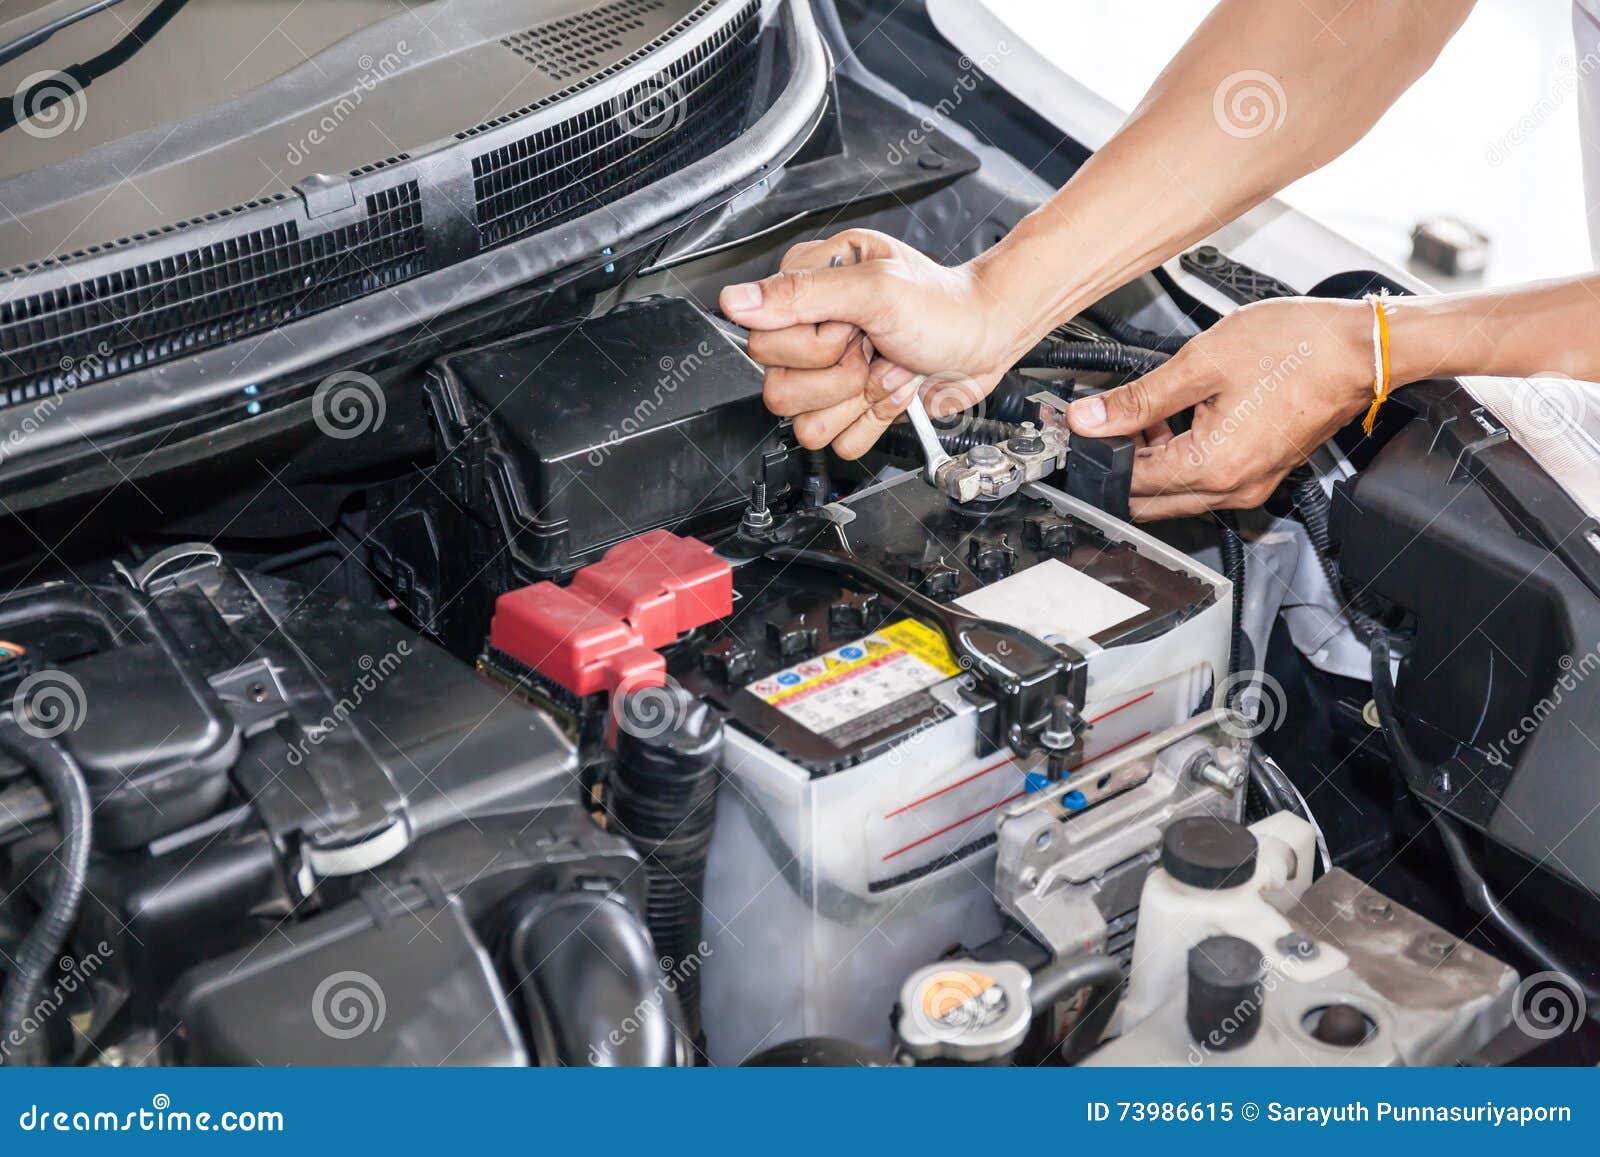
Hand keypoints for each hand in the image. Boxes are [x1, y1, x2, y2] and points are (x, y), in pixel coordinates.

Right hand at [719, 230, 1017, 458]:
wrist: (988, 337)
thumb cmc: (943, 304)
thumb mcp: (875, 288)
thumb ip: (801, 294)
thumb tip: (734, 301)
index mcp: (808, 288)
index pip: (763, 341)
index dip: (812, 345)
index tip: (852, 328)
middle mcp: (812, 330)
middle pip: (779, 387)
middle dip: (838, 376)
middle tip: (873, 349)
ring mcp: (830, 373)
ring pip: (803, 422)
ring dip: (855, 401)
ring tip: (886, 370)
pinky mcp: (852, 407)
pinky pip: (837, 441)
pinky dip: (872, 422)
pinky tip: (892, 392)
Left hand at [1065, 297, 1375, 519]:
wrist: (1364, 350)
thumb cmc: (1300, 348)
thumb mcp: (1201, 363)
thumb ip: (1137, 398)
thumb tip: (1088, 418)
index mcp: (1211, 467)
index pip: (1127, 481)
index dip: (1096, 453)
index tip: (1080, 427)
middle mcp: (1231, 489)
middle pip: (1147, 497)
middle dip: (1121, 462)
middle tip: (1109, 419)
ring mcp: (1249, 486)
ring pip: (1174, 492)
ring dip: (1152, 460)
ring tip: (1150, 411)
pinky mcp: (1261, 474)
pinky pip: (1205, 480)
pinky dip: (1183, 457)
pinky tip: (1181, 418)